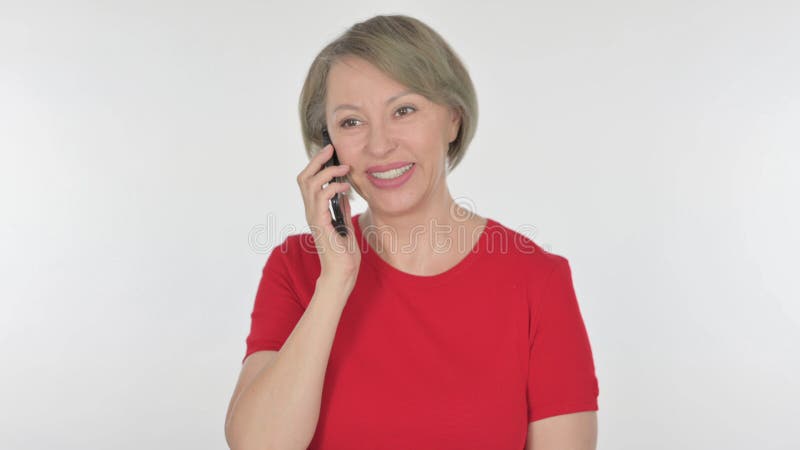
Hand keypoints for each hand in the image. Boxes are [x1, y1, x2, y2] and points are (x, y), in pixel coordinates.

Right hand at [296, 144, 360, 283]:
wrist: (343, 273)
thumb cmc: (344, 253)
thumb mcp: (345, 224)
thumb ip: (341, 209)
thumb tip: (343, 193)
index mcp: (315, 211)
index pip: (308, 181)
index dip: (316, 165)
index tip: (330, 152)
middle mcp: (311, 212)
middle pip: (304, 178)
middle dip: (317, 160)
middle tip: (331, 149)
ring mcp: (314, 217)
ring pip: (310, 185)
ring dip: (328, 172)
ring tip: (345, 168)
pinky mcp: (321, 224)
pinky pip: (321, 199)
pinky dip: (333, 188)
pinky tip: (346, 187)